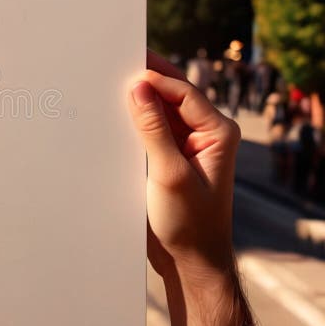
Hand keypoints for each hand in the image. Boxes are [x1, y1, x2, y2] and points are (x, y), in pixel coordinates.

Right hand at [128, 51, 240, 280]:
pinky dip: (134, 123)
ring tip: (107, 89)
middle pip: (172, 96)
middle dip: (145, 82)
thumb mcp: (170, 173)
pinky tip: (113, 118)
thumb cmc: (191, 222)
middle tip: (114, 64)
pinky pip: (151, 131)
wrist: (190, 260)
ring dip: (137, 103)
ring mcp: (187, 146)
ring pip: (160, 112)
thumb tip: (138, 89)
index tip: (125, 70)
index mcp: (218, 132)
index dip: (155, 78)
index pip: (184, 92)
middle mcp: (205, 134)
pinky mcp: (169, 158)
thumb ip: (154, 129)